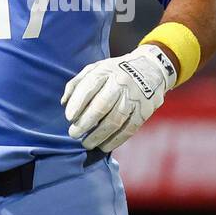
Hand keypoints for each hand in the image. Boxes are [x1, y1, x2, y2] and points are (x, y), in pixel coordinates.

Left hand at [61, 44, 176, 151]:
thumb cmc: (115, 72)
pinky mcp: (144, 111)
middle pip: (101, 106)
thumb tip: (64, 103)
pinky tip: (103, 146)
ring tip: (86, 143)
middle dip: (85, 123)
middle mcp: (121, 83)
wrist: (151, 68)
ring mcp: (134, 97)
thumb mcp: (96, 68)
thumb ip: (78, 83)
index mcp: (106, 71)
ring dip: (98, 135)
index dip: (77, 103)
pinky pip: (129, 129)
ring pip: (114, 120)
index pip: (89, 86)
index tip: (69, 118)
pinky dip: (115, 140)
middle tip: (73, 133)